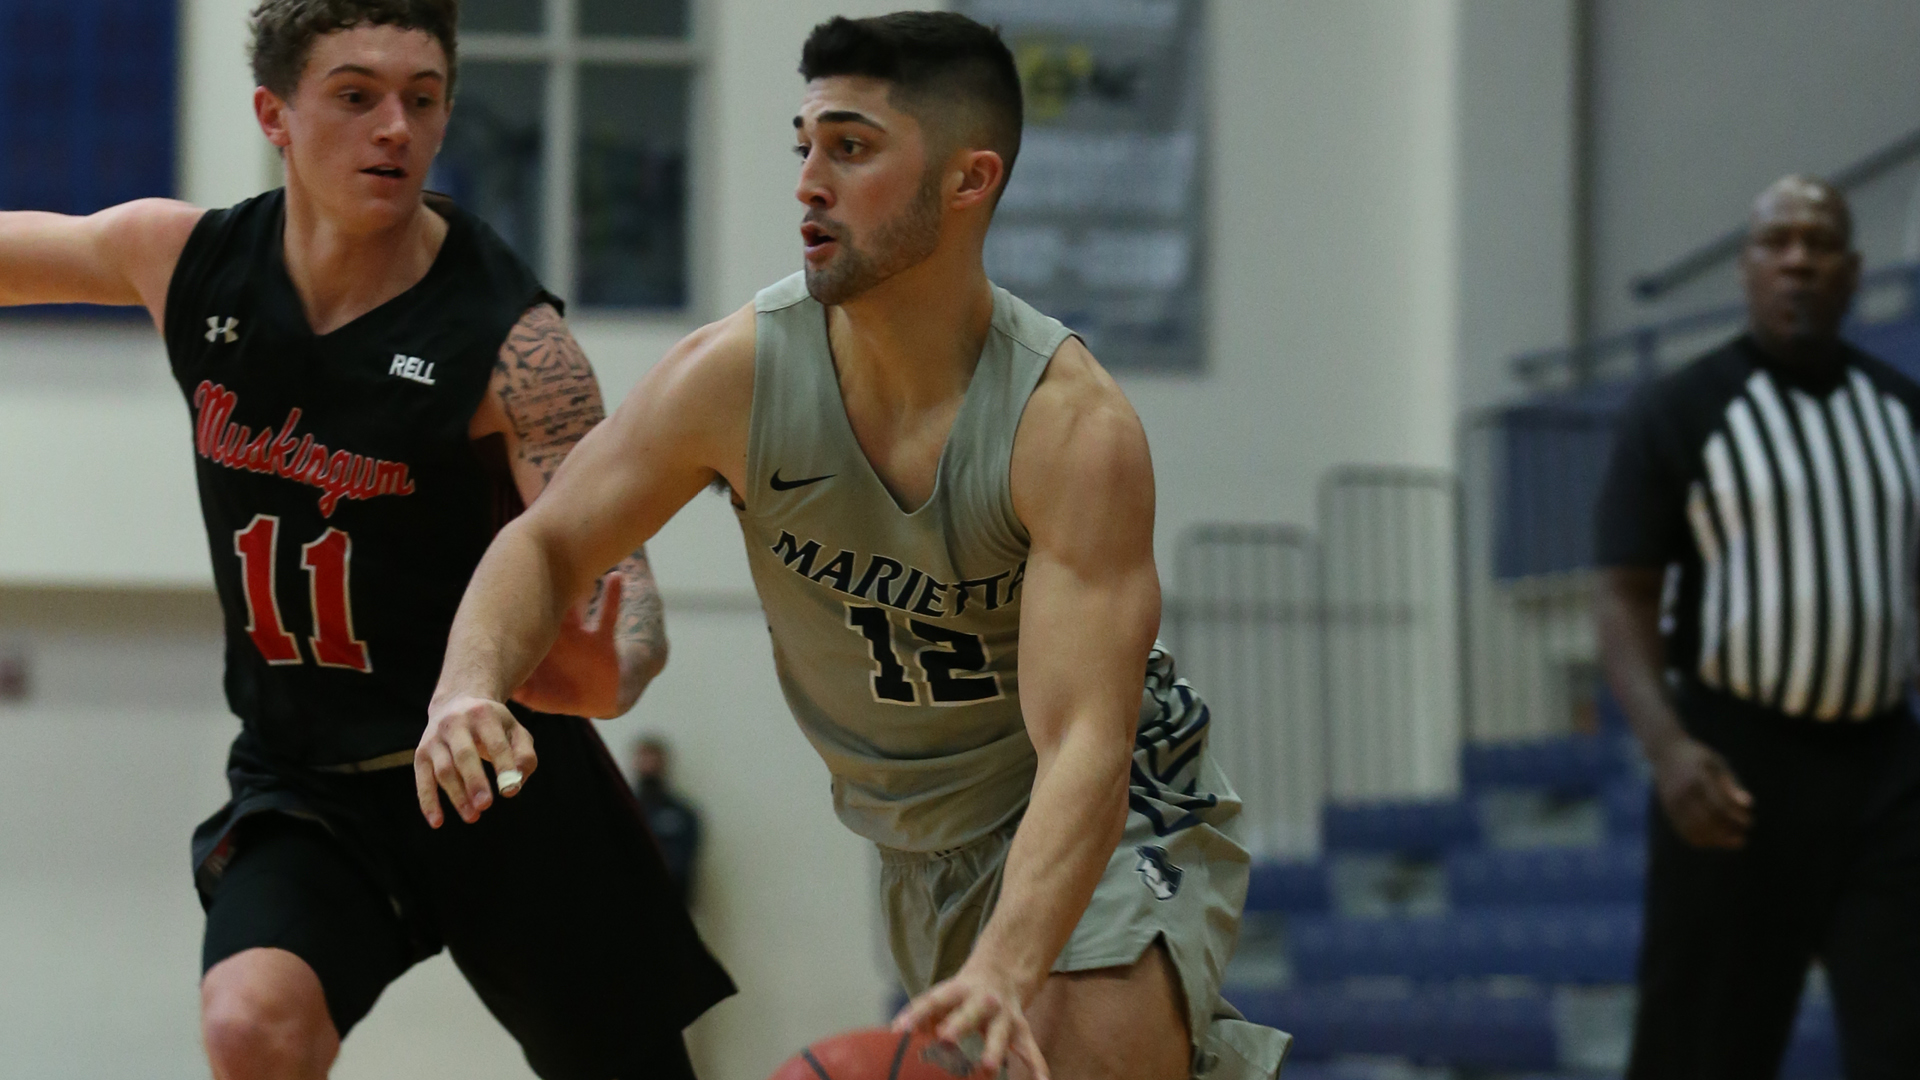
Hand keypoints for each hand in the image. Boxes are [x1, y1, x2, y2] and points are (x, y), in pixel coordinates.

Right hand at [416, 694, 538, 826]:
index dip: (503, 766)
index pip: (495, 743)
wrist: (457, 702)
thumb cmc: (493, 724)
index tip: (511, 791)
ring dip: (456, 795)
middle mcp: (455, 723)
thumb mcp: (514, 730)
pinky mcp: (421, 753)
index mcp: (483, 714)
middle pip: (464, 755)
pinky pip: (422, 779)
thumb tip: (517, 781)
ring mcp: (435, 738)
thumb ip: (524, 754)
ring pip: (443, 769)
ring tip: (473, 816)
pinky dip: (428, 801)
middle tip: (486, 805)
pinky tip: (437, 822)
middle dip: (475, 781)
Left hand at [512, 573, 623, 717]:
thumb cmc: (562, 697)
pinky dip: (613, 595)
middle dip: (542, 594)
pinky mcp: (602, 639)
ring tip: (578, 569)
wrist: (595, 700)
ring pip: (576, 608)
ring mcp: (580, 636)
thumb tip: (511, 690)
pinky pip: (608, 615)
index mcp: (541, 649)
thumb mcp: (542, 698)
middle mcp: (558, 638)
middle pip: (548, 611)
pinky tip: (616, 576)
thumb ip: (527, 694)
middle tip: (534, 569)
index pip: (526, 628)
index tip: (508, 595)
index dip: (518, 614)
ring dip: (578, 591)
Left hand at [893, 959, 1046, 1078]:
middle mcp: (983, 1001)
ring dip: (995, 1050)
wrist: (1004, 970)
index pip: (934, 1001)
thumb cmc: (963, 994)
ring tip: (988, 1068)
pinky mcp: (1021, 1029)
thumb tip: (896, 1037)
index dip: (916, 1014)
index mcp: (958, 991)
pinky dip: (1037, 1066)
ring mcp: (1005, 1015)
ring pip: (1002, 1032)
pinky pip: (1030, 1049)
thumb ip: (922, 1016)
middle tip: (945, 1039)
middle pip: (971, 1012)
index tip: (901, 1030)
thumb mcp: (942, 997)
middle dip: (959, 1025)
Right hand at [1652, 736, 1752, 848]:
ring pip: (1696, 830)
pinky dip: (1702, 839)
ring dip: (1716, 840)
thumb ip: (1731, 784)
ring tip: (1732, 840)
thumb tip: (1748, 805)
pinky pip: (1685, 832)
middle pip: (1708, 821)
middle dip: (1728, 832)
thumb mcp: (1717, 764)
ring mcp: (1672, 804)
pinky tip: (1715, 839)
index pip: (1719, 806)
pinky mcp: (1668, 811)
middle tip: (1742, 836)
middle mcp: (1682, 793)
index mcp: (1696, 779)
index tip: (1749, 822)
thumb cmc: (1697, 757)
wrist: (1665, 752)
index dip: (1736, 817)